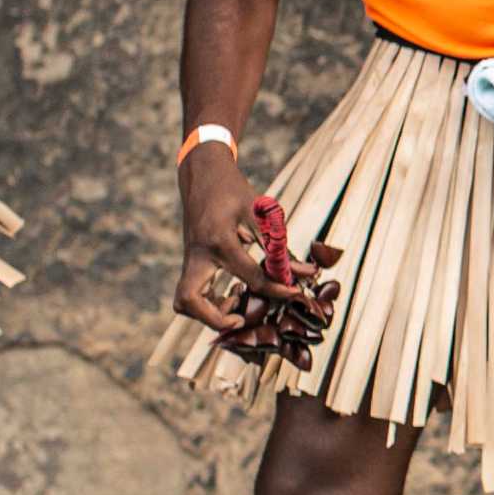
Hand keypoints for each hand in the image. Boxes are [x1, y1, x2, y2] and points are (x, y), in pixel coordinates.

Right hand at [169, 142, 305, 334]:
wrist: (203, 175)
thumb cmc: (233, 190)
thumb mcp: (261, 212)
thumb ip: (281, 246)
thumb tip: (308, 273)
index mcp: (219, 240)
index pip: (250, 277)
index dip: (278, 290)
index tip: (295, 293)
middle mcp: (197, 255)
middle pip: (190, 301)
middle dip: (216, 319)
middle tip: (243, 319)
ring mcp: (189, 260)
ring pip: (185, 302)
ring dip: (210, 314)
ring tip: (239, 305)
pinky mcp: (190, 263)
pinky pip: (191, 294)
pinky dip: (209, 304)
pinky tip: (234, 295)